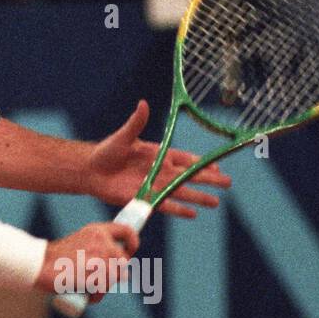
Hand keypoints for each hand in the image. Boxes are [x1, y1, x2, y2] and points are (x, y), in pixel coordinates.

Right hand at [36, 222, 137, 301]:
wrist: (41, 264)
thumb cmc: (55, 258)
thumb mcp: (78, 242)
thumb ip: (95, 247)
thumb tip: (114, 263)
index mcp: (97, 230)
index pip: (127, 231)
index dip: (133, 242)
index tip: (130, 251)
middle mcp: (103, 241)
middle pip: (123, 261)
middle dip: (114, 273)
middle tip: (96, 279)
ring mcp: (102, 257)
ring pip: (115, 277)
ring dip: (103, 286)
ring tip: (85, 286)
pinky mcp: (100, 274)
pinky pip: (105, 289)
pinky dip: (96, 295)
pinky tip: (84, 292)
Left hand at [86, 100, 230, 217]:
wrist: (91, 171)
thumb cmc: (106, 151)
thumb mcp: (124, 136)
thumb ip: (136, 123)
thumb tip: (143, 103)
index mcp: (158, 154)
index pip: (186, 158)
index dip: (201, 162)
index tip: (217, 166)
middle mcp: (160, 171)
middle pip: (189, 177)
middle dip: (208, 180)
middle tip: (228, 184)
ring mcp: (154, 186)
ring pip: (182, 193)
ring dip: (199, 197)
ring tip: (216, 203)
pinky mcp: (145, 199)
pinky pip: (166, 205)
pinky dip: (179, 209)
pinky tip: (193, 214)